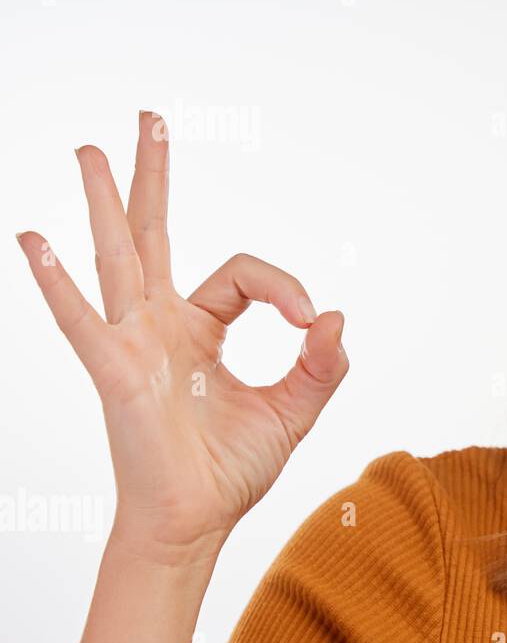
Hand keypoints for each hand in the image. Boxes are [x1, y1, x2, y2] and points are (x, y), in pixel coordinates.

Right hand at [16, 111, 348, 563]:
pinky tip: (35, 241)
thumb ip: (322, 365)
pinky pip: (84, 322)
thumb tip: (335, 316)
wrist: (195, 522)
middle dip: (152, 177)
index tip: (310, 320)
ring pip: (118, 257)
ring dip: (103, 203)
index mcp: (202, 328)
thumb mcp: (294, 409)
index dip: (283, 286)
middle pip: (154, 234)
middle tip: (149, 120)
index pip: (243, 274)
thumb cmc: (231, 469)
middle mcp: (161, 325)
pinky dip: (58, 284)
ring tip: (89, 150)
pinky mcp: (116, 373)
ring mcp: (134, 344)